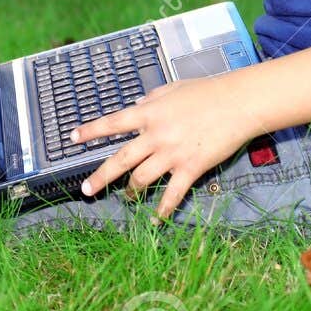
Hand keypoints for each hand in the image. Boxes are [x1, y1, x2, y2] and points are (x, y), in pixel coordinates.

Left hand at [68, 74, 258, 221]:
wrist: (238, 103)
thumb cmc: (207, 92)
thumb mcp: (172, 88)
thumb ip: (151, 99)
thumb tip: (135, 105)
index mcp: (148, 113)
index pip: (112, 123)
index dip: (90, 131)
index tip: (72, 138)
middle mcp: (155, 135)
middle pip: (120, 159)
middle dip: (101, 177)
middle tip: (86, 190)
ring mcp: (172, 153)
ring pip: (141, 178)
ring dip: (131, 192)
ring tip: (126, 198)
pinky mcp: (190, 168)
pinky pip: (172, 194)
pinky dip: (162, 210)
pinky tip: (155, 222)